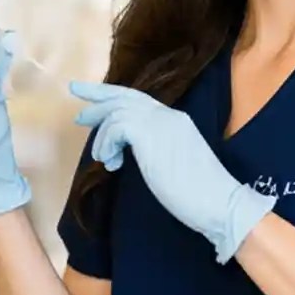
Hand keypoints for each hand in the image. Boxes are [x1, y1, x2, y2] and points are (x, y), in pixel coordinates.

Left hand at [70, 81, 275, 262]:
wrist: (220, 202)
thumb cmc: (198, 194)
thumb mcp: (172, 163)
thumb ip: (154, 149)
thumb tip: (128, 148)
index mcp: (175, 120)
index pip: (139, 100)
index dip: (114, 96)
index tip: (92, 99)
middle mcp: (167, 115)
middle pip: (124, 95)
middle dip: (97, 95)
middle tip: (74, 93)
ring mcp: (159, 123)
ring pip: (117, 112)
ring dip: (103, 134)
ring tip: (103, 157)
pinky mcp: (149, 135)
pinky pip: (116, 127)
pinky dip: (107, 143)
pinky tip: (112, 162)